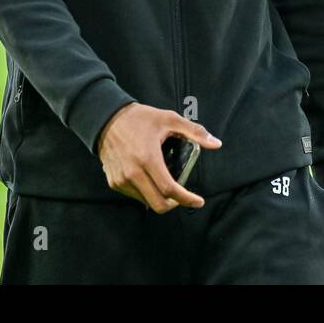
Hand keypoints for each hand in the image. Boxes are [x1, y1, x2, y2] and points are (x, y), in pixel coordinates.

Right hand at [96, 103, 221, 212]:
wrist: (106, 118)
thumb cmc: (140, 118)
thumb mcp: (169, 119)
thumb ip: (194, 132)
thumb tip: (217, 144)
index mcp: (148, 158)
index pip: (170, 189)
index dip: (187, 199)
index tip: (198, 201)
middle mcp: (133, 173)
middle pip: (158, 204)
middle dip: (175, 204)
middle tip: (182, 196)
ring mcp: (121, 179)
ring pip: (146, 201)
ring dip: (159, 197)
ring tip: (164, 182)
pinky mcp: (113, 182)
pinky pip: (134, 195)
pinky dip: (145, 192)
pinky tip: (149, 178)